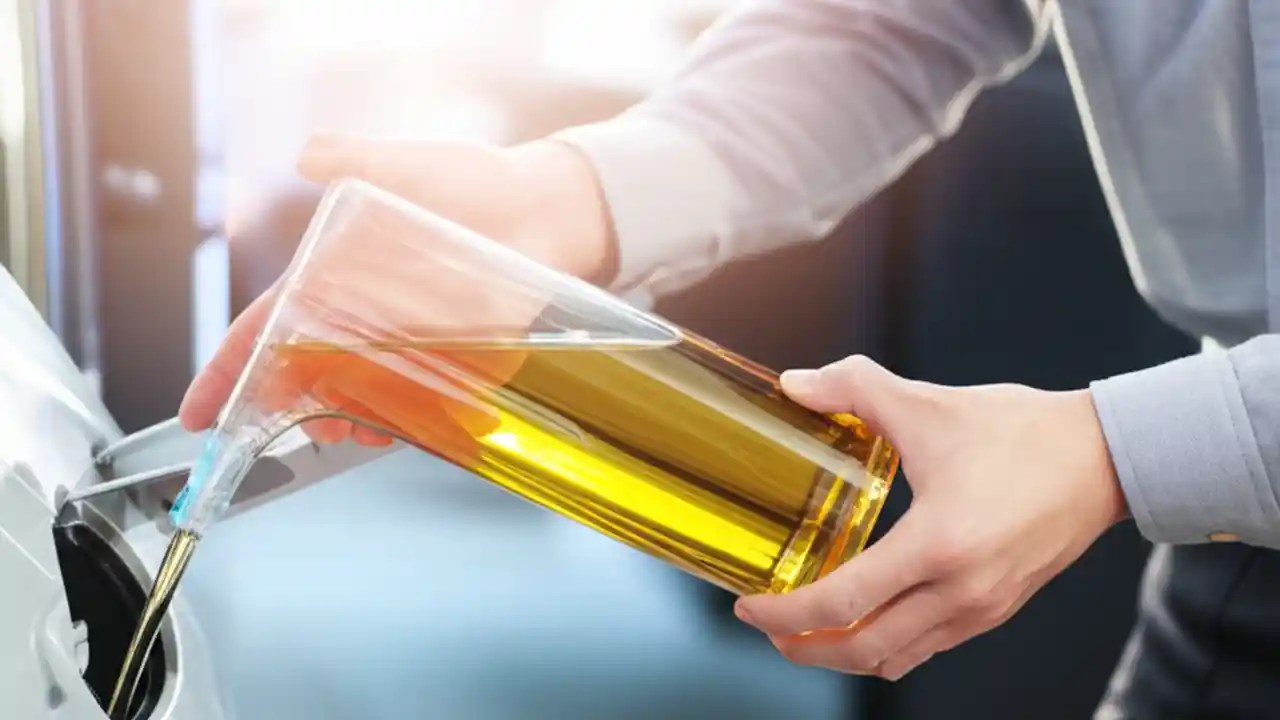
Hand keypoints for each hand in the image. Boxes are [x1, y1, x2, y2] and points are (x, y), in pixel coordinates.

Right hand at [179, 132, 614, 443]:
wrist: (547, 206)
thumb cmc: (474, 182)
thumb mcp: (403, 164)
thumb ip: (351, 159)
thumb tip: (308, 156)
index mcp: (334, 275)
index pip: (265, 327)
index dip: (228, 369)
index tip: (198, 413)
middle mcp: (362, 316)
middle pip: (303, 375)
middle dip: (288, 409)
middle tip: (295, 424)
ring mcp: (405, 343)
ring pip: (354, 396)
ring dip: (343, 420)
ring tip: (349, 430)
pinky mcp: (454, 361)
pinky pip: (420, 403)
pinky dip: (403, 422)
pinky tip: (395, 427)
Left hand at [734, 356, 1126, 679]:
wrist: (1104, 456)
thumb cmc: (1021, 432)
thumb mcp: (928, 404)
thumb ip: (854, 389)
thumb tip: (794, 384)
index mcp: (937, 545)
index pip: (842, 602)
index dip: (785, 613)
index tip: (748, 606)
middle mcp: (960, 591)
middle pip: (864, 650)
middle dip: (805, 649)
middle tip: (768, 628)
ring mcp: (982, 608)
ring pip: (897, 658)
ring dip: (844, 653)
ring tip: (808, 630)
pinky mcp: (998, 609)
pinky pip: (929, 647)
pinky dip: (886, 644)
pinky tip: (866, 617)